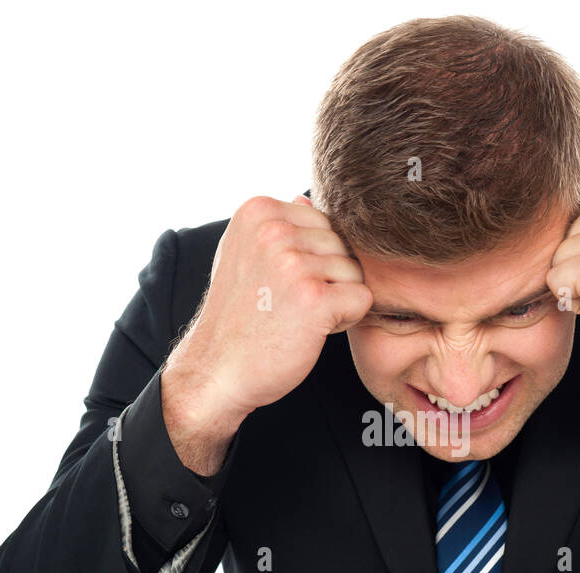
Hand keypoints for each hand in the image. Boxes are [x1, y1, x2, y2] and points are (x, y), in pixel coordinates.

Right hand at [160, 194, 372, 472]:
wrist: (216, 369)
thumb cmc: (238, 317)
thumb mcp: (245, 255)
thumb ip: (278, 226)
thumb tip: (306, 197)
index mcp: (258, 210)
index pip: (325, 222)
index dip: (315, 258)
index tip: (280, 283)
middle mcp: (274, 230)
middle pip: (344, 245)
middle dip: (329, 279)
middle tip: (289, 305)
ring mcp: (294, 263)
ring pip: (355, 272)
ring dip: (336, 301)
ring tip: (296, 317)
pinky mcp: (315, 298)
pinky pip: (362, 299)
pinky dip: (345, 320)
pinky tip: (310, 330)